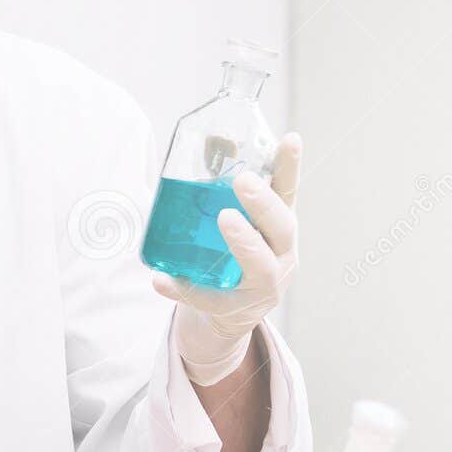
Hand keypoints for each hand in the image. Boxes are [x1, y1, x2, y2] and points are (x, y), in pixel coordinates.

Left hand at [156, 133, 302, 385]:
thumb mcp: (238, 222)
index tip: (291, 138)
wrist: (231, 313)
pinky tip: (161, 279)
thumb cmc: (235, 256)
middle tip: (243, 181)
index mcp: (280, 228)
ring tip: (225, 219)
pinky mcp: (234, 309)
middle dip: (265, 204)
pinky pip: (209, 299)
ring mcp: (262, 286)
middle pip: (283, 228)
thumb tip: (210, 141)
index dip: (290, 166)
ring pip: (260, 266)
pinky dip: (184, 289)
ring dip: (244, 241)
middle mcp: (281, 255)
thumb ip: (224, 189)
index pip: (288, 193)